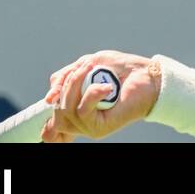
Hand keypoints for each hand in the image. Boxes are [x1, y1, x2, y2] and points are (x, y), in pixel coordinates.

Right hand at [41, 50, 161, 141]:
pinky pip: (83, 112)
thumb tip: (48, 98)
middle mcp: (79, 122)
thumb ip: (65, 77)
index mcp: (75, 109)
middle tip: (84, 68)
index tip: (50, 99)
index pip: (50, 127)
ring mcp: (88, 127)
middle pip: (56, 110)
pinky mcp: (99, 128)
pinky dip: (93, 93)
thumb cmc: (120, 69)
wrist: (148, 76)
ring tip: (93, 71)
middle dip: (66, 84)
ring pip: (66, 111)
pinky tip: (107, 87)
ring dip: (76, 84)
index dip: (46, 120)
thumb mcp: (87, 64)